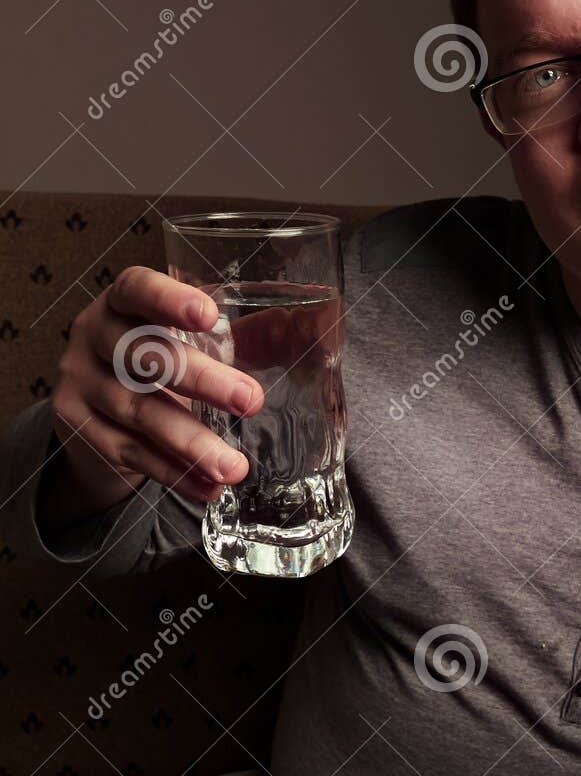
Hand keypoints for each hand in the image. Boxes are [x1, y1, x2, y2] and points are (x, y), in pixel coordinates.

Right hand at [49, 265, 263, 506]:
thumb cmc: (156, 365)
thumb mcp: (188, 342)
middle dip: (201, 380)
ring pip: (137, 411)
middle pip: (142, 354)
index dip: (168, 299)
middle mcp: (91, 335)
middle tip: (251, 402)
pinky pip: (128, 452)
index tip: (210, 315)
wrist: (94, 413)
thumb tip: (309, 327)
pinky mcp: (76, 425)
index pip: (135, 288)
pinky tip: (208, 486)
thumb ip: (239, 335)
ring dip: (191, 443)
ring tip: (235, 466)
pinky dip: (172, 473)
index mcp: (121, 302)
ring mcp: (78, 381)